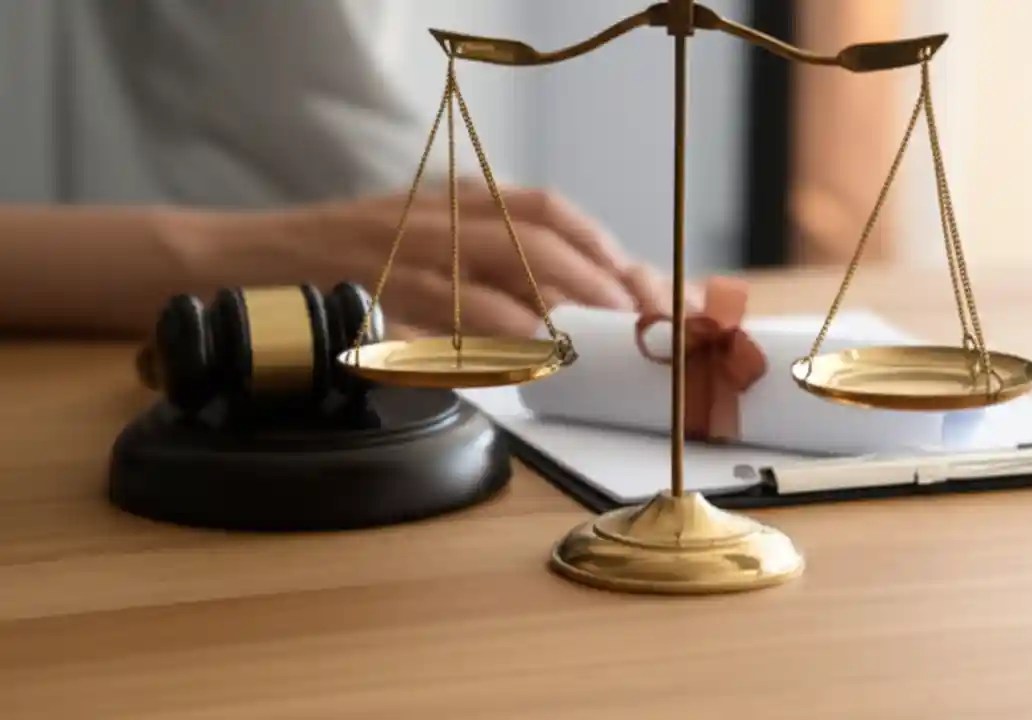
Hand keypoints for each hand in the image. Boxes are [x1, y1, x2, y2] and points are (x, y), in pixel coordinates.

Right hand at [205, 182, 687, 336]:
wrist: (233, 263)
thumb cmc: (338, 264)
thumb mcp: (421, 246)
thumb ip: (490, 267)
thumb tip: (576, 304)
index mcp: (450, 201)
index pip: (546, 210)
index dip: (603, 246)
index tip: (645, 287)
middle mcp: (430, 216)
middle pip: (532, 240)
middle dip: (595, 283)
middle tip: (632, 326)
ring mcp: (396, 254)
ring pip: (491, 275)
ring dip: (550, 313)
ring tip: (591, 346)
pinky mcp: (366, 297)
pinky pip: (437, 320)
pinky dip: (485, 341)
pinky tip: (519, 363)